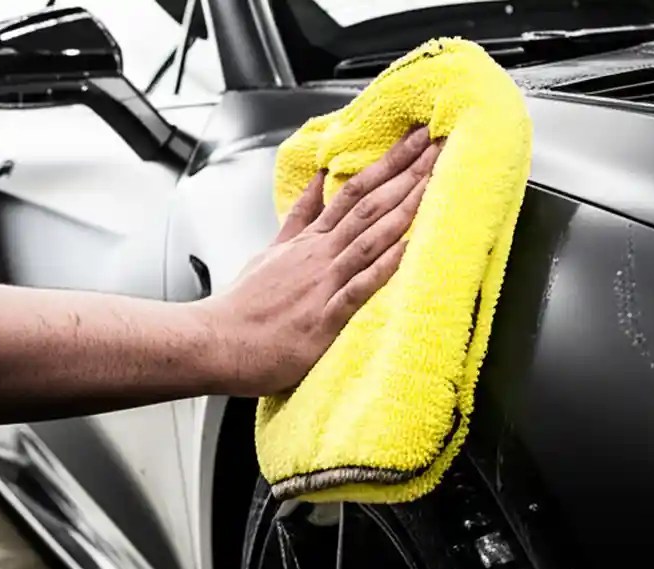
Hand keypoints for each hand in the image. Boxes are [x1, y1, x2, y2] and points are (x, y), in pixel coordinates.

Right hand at [200, 126, 441, 395]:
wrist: (216, 341)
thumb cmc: (243, 306)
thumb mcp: (271, 251)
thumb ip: (300, 217)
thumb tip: (319, 181)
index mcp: (310, 241)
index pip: (354, 190)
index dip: (388, 163)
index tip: (415, 141)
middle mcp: (320, 255)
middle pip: (369, 204)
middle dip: (405, 172)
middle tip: (436, 143)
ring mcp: (322, 283)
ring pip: (368, 238)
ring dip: (403, 208)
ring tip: (433, 180)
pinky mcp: (323, 317)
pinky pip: (359, 287)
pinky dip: (383, 267)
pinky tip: (407, 248)